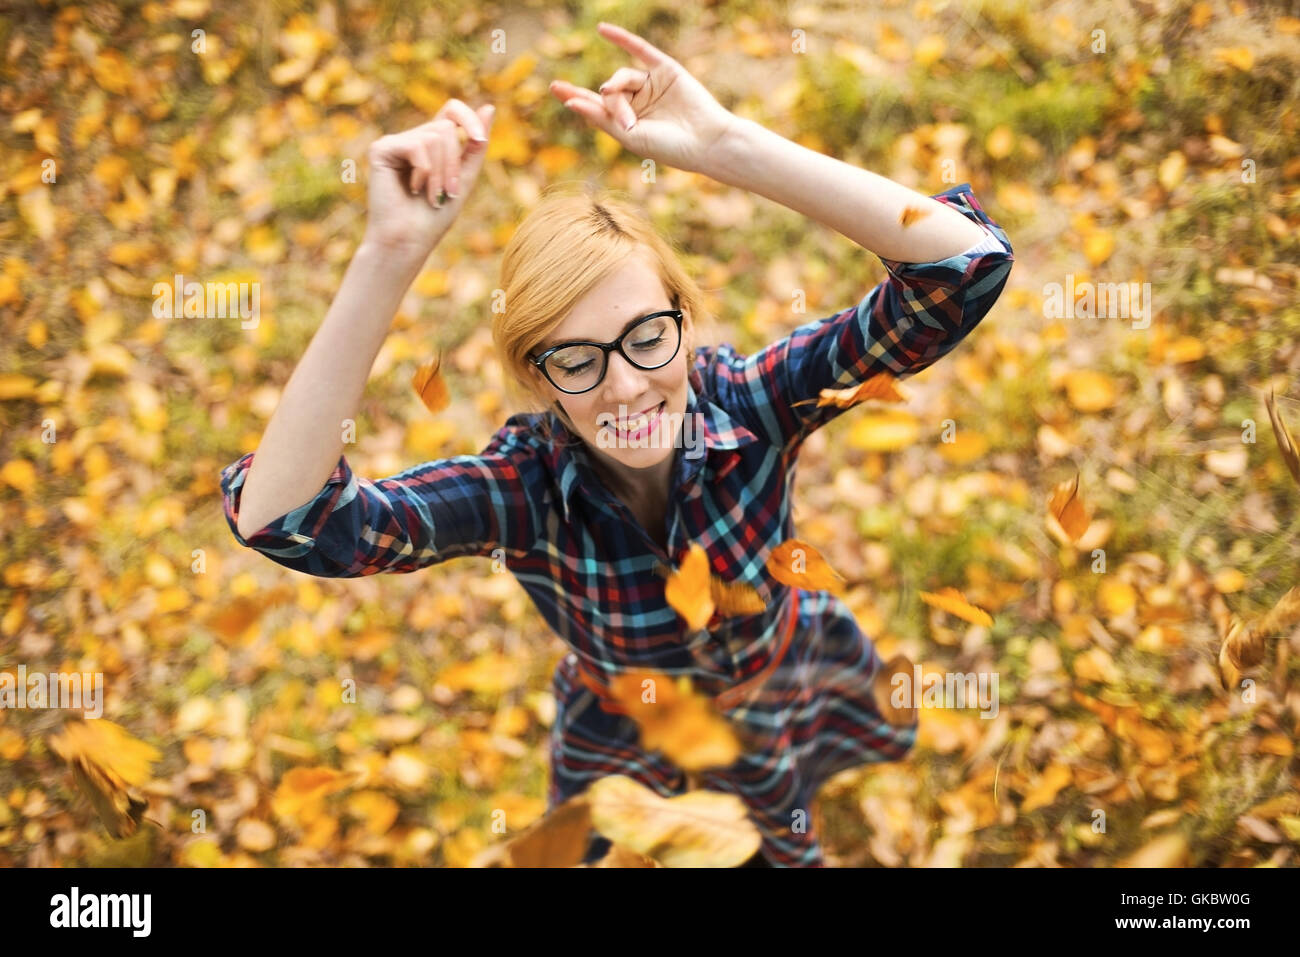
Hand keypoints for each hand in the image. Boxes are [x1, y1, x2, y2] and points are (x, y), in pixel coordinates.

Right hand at [362, 99, 496, 255]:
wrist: (408, 242)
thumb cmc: (433, 218)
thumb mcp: (463, 179)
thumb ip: (475, 146)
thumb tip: (489, 106)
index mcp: (431, 145)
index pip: (452, 112)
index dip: (468, 118)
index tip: (480, 139)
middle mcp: (412, 140)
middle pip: (446, 129)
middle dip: (454, 165)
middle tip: (447, 194)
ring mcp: (395, 143)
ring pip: (434, 137)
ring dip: (441, 173)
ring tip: (432, 197)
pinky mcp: (381, 149)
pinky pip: (417, 146)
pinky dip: (424, 172)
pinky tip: (413, 190)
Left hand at [549, 21, 737, 175]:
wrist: (705, 142)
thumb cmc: (669, 147)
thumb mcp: (629, 135)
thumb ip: (601, 117)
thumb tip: (571, 102)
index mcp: (627, 120)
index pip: (595, 104)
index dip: (575, 95)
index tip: (554, 87)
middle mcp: (638, 100)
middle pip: (609, 90)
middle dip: (612, 103)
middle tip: (627, 122)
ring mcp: (651, 83)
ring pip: (623, 75)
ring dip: (620, 89)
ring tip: (632, 116)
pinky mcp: (665, 69)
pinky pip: (639, 49)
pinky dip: (621, 38)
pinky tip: (602, 29)